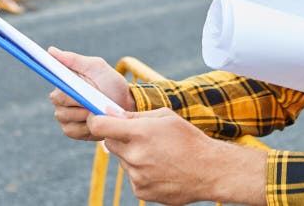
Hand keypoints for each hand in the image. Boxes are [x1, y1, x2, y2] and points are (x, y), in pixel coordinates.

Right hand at [47, 47, 135, 140]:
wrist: (126, 105)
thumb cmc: (111, 83)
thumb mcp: (97, 67)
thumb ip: (75, 60)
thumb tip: (51, 50)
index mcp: (63, 83)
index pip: (57, 86)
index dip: (62, 87)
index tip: (73, 88)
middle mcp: (59, 101)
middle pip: (62, 104)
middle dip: (81, 102)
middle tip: (97, 98)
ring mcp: (64, 117)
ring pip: (68, 118)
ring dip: (86, 114)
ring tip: (100, 108)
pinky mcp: (71, 131)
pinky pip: (74, 131)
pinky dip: (87, 127)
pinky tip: (97, 120)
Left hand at [88, 108, 266, 204]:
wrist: (209, 170)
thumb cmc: (188, 138)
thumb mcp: (165, 117)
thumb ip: (135, 115)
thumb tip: (110, 113)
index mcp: (140, 133)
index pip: (100, 126)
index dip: (94, 120)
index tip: (96, 119)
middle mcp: (135, 155)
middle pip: (109, 143)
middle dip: (119, 137)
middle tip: (139, 136)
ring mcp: (137, 175)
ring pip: (122, 160)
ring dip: (132, 155)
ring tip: (158, 154)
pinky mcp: (141, 190)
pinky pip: (132, 176)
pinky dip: (141, 171)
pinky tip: (160, 167)